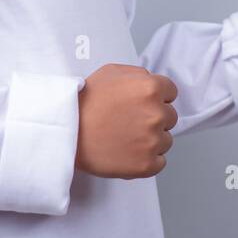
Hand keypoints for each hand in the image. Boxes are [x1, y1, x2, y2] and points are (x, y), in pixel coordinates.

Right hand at [75, 63, 178, 178]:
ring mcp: (152, 141)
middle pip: (170, 117)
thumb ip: (138, 74)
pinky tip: (128, 152)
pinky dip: (147, 159)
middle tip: (130, 121)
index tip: (142, 104)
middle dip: (153, 118)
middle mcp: (156, 114)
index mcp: (150, 88)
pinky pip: (159, 162)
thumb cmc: (84, 102)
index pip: (171, 92)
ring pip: (165, 140)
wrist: (66, 133)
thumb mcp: (110, 72)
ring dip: (151, 139)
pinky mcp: (146, 164)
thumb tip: (151, 81)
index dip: (156, 97)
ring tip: (126, 137)